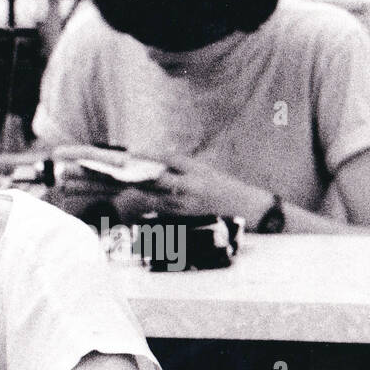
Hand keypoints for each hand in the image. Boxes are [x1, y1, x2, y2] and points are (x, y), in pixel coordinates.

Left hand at [135, 155, 270, 222]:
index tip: (135, 152)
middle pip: (158, 180)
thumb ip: (182, 166)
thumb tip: (156, 161)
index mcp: (197, 171)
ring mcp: (187, 204)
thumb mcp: (204, 169)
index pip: (169, 160)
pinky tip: (143, 198)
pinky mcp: (184, 217)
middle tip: (125, 171)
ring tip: (128, 184)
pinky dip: (151, 203)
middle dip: (141, 175)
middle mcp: (191, 188)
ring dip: (141, 191)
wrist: (243, 207)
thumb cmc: (223, 186)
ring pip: (156, 198)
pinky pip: (162, 210)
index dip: (150, 155)